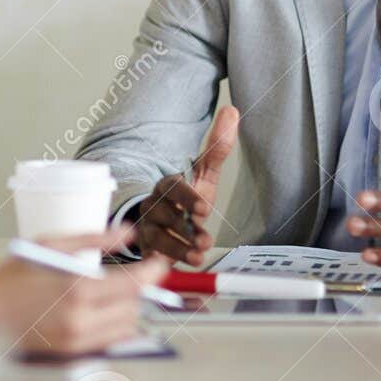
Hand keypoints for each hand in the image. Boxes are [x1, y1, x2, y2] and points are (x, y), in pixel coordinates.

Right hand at [0, 228, 168, 355]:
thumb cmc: (12, 275)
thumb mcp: (51, 245)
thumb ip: (94, 239)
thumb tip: (127, 232)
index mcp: (77, 288)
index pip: (134, 284)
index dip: (154, 272)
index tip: (162, 263)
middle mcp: (80, 320)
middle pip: (134, 309)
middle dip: (139, 291)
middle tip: (134, 276)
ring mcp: (76, 342)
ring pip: (125, 329)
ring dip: (128, 311)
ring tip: (116, 295)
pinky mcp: (71, 355)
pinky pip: (108, 344)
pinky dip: (113, 329)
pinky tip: (102, 314)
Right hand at [133, 102, 239, 266]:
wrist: (164, 224)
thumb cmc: (185, 200)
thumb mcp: (203, 175)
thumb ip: (216, 148)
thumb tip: (232, 111)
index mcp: (167, 186)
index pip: (172, 187)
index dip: (187, 198)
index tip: (204, 209)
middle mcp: (153, 206)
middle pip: (161, 213)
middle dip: (182, 227)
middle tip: (203, 237)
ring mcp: (148, 230)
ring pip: (155, 238)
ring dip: (177, 249)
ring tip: (198, 255)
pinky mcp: (147, 252)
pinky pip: (151, 258)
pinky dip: (165, 264)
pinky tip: (180, 269)